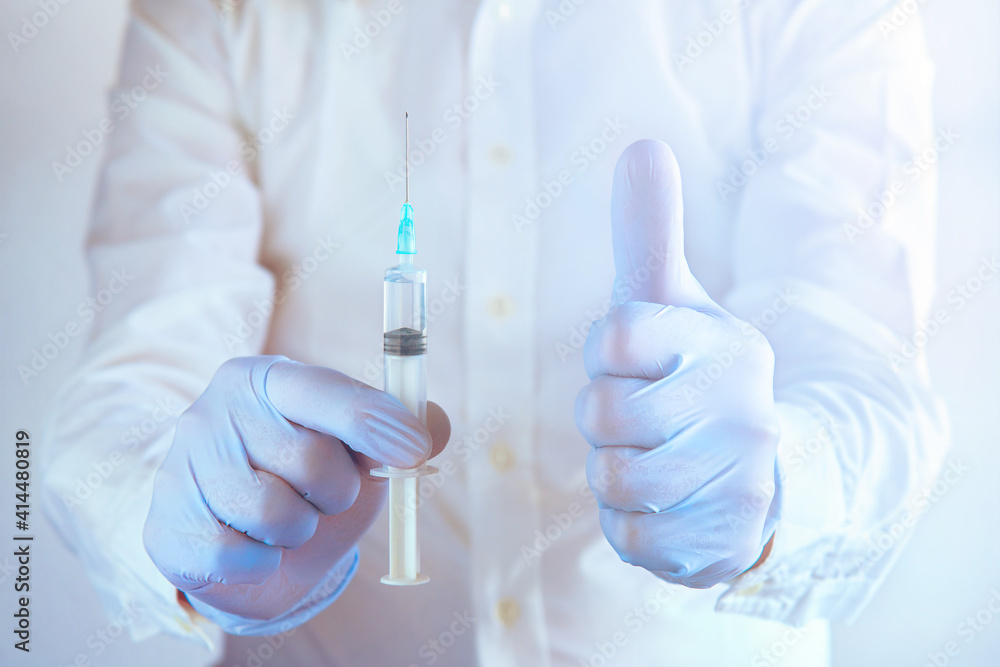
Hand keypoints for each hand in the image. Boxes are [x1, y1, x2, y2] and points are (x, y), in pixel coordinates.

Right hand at [143, 356, 449, 628]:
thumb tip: (434, 428)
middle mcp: (213, 410)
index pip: (322, 390)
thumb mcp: (359, 447)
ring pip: (277, 515)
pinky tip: (252, 543)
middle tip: (320, 491)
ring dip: (300, 529)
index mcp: (266, 377)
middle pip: (311, 460)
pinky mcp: (166, 524)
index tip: (415, 449)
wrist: (246, 537)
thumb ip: (400, 430)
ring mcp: (182, 465)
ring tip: (286, 516)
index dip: (372, 420)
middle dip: (336, 491)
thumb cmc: (310, 476)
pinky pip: (241, 557)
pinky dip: (263, 562)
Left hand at [575, 140, 779, 587]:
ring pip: (612, 476)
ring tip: (648, 457)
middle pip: (603, 409)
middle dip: (602, 414)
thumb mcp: (669, 303)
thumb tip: (641, 145)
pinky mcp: (722, 541)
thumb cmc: (689, 375)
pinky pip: (628, 536)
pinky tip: (660, 504)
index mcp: (725, 344)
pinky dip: (627, 521)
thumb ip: (648, 232)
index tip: (632, 358)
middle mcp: (744, 410)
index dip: (603, 351)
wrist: (755, 473)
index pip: (616, 332)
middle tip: (638, 415)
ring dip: (611, 469)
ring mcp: (739, 480)